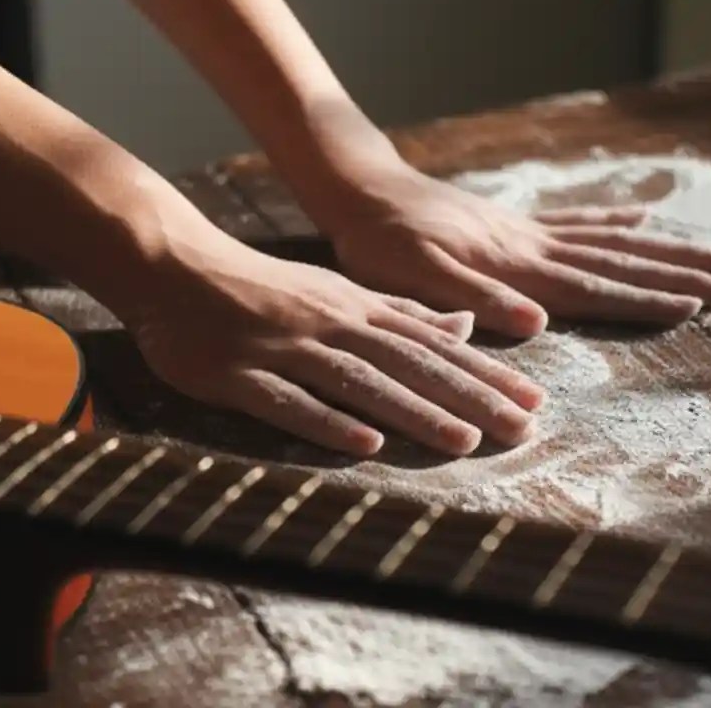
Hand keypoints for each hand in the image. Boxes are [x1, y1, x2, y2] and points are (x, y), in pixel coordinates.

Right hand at [117, 215, 543, 455]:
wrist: (176, 263)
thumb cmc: (261, 288)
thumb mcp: (338, 293)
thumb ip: (400, 313)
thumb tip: (466, 329)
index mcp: (357, 308)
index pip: (434, 345)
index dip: (486, 375)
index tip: (535, 403)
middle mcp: (331, 324)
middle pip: (411, 363)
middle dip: (470, 397)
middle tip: (521, 430)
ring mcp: (285, 348)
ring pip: (360, 382)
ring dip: (415, 411)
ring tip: (464, 441)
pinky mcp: (240, 375)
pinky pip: (289, 402)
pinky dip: (328, 422)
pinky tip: (365, 445)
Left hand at [303, 163, 710, 337]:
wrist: (363, 193)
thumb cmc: (382, 246)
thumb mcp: (415, 278)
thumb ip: (473, 297)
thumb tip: (537, 321)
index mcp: (516, 269)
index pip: (595, 288)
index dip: (647, 299)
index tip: (699, 303)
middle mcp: (533, 249)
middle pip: (618, 263)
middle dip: (676, 274)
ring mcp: (529, 233)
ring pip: (610, 242)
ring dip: (662, 250)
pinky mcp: (514, 224)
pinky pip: (576, 221)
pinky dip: (613, 220)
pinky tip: (644, 213)